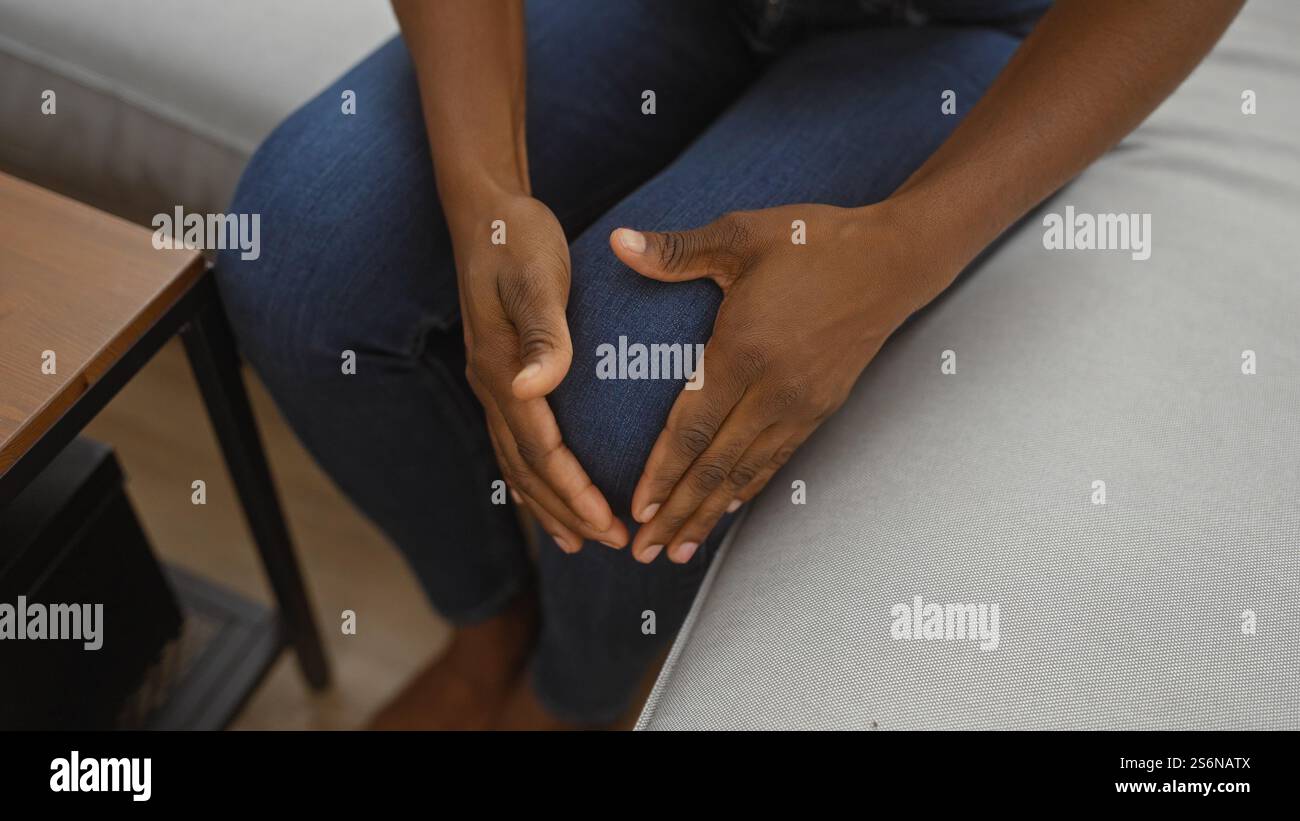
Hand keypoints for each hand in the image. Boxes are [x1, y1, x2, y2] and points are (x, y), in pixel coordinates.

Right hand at [457, 195, 627, 550]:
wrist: (486, 212)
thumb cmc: (518, 240)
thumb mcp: (535, 277)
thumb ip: (541, 333)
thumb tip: (533, 389)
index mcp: (501, 371)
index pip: (541, 450)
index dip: (574, 493)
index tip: (610, 525)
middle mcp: (493, 386)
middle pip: (528, 470)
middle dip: (569, 513)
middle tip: (613, 545)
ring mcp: (493, 384)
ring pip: (518, 463)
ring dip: (550, 504)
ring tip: (582, 540)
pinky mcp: (503, 375)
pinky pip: (518, 441)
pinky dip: (537, 476)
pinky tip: (554, 491)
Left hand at [609, 204, 929, 562]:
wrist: (893, 260)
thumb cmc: (813, 241)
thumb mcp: (742, 234)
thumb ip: (677, 250)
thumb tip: (618, 241)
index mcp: (744, 352)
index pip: (691, 428)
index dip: (660, 473)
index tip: (634, 509)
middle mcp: (773, 390)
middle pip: (714, 466)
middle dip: (676, 513)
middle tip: (643, 552)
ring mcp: (800, 405)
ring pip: (745, 474)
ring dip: (708, 515)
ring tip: (679, 549)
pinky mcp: (821, 408)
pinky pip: (776, 460)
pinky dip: (747, 490)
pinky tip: (726, 509)